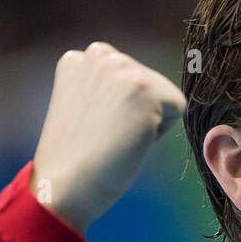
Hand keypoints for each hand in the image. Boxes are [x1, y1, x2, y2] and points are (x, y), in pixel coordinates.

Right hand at [29, 41, 186, 234]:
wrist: (63, 186)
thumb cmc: (73, 162)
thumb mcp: (81, 110)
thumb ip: (103, 90)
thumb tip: (138, 93)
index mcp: (78, 59)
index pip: (125, 81)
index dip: (116, 113)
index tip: (93, 130)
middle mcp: (99, 55)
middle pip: (147, 84)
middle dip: (135, 114)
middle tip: (103, 137)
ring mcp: (121, 68)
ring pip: (163, 95)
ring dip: (147, 122)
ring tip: (113, 138)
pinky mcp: (143, 87)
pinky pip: (177, 108)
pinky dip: (159, 132)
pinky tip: (128, 140)